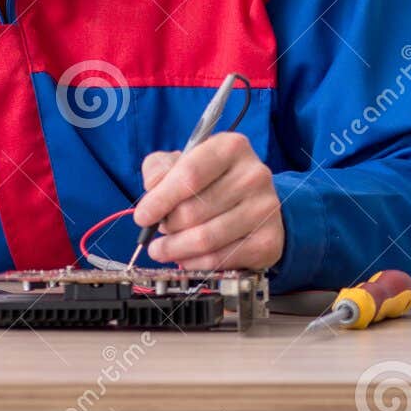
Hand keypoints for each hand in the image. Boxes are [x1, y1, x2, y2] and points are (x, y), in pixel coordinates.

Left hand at [134, 132, 283, 270]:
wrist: (255, 203)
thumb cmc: (213, 180)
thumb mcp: (183, 162)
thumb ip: (160, 168)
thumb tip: (152, 189)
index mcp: (232, 147)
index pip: (189, 175)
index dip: (160, 199)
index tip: (142, 216)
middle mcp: (254, 175)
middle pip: (193, 211)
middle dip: (167, 226)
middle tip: (160, 229)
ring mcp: (265, 209)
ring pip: (205, 239)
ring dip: (175, 249)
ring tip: (162, 249)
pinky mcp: (268, 241)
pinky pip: (219, 260)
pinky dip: (194, 263)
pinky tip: (185, 258)